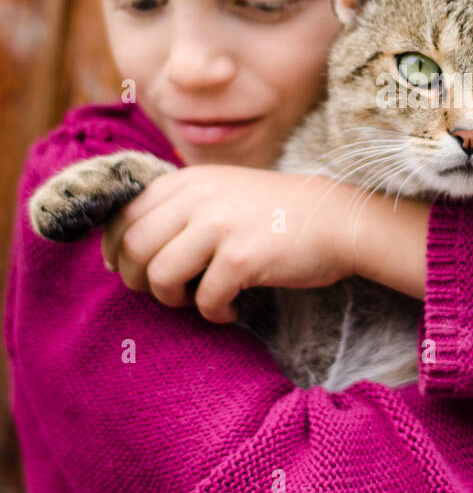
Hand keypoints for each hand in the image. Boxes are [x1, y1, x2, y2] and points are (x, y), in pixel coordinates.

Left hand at [101, 167, 355, 323]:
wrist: (338, 219)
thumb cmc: (278, 213)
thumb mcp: (223, 191)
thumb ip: (180, 206)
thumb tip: (126, 245)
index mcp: (188, 180)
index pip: (124, 213)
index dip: (115, 248)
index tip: (126, 268)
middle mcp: (198, 197)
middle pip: (133, 246)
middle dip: (138, 280)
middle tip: (164, 293)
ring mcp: (219, 225)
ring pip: (160, 275)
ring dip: (172, 299)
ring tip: (196, 300)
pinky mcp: (241, 256)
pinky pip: (204, 298)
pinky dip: (214, 313)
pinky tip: (231, 309)